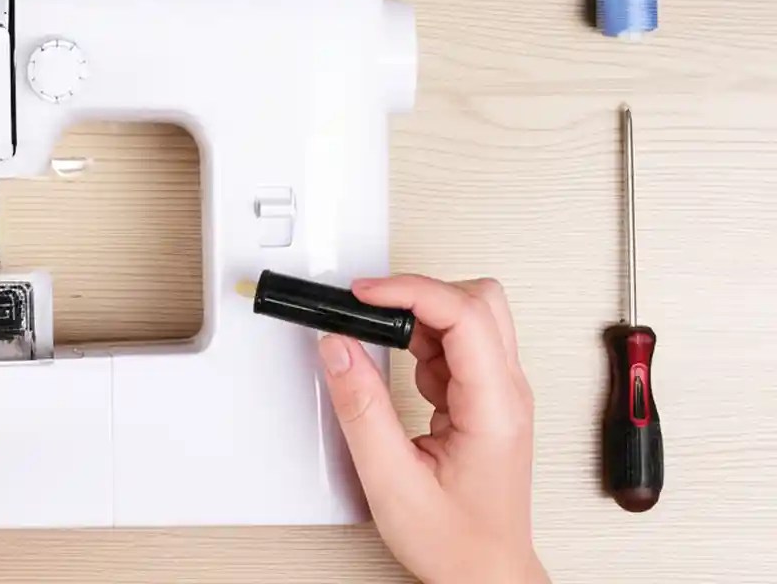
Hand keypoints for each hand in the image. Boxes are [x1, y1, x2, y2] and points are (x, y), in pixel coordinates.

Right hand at [318, 276, 548, 583]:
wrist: (484, 574)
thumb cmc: (456, 542)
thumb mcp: (392, 481)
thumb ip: (362, 410)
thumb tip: (339, 348)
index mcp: (495, 407)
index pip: (465, 315)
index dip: (410, 291)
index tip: (364, 294)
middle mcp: (506, 392)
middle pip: (477, 300)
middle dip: (418, 294)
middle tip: (369, 307)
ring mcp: (498, 393)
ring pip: (466, 317)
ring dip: (417, 319)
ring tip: (373, 342)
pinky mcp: (482, 399)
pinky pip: (454, 346)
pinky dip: (419, 343)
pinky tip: (393, 370)